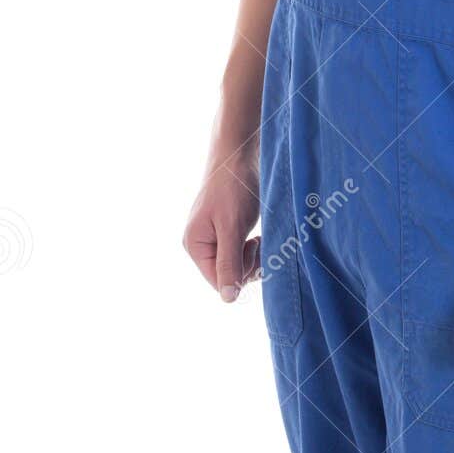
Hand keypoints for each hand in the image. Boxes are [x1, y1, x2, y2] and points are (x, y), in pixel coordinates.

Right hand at [182, 125, 261, 303]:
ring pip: (237, 265)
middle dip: (248, 265)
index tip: (253, 251)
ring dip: (253, 257)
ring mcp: (214, 237)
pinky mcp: (228, 230)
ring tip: (258, 237)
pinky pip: (241, 253)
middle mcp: (201, 244)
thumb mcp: (232, 228)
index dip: (240, 275)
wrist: (241, 153)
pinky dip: (253, 249)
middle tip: (258, 242)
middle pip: (228, 276)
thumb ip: (229, 264)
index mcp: (194, 245)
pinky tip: (258, 235)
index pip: (218, 282)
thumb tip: (228, 299)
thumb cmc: (234, 188)